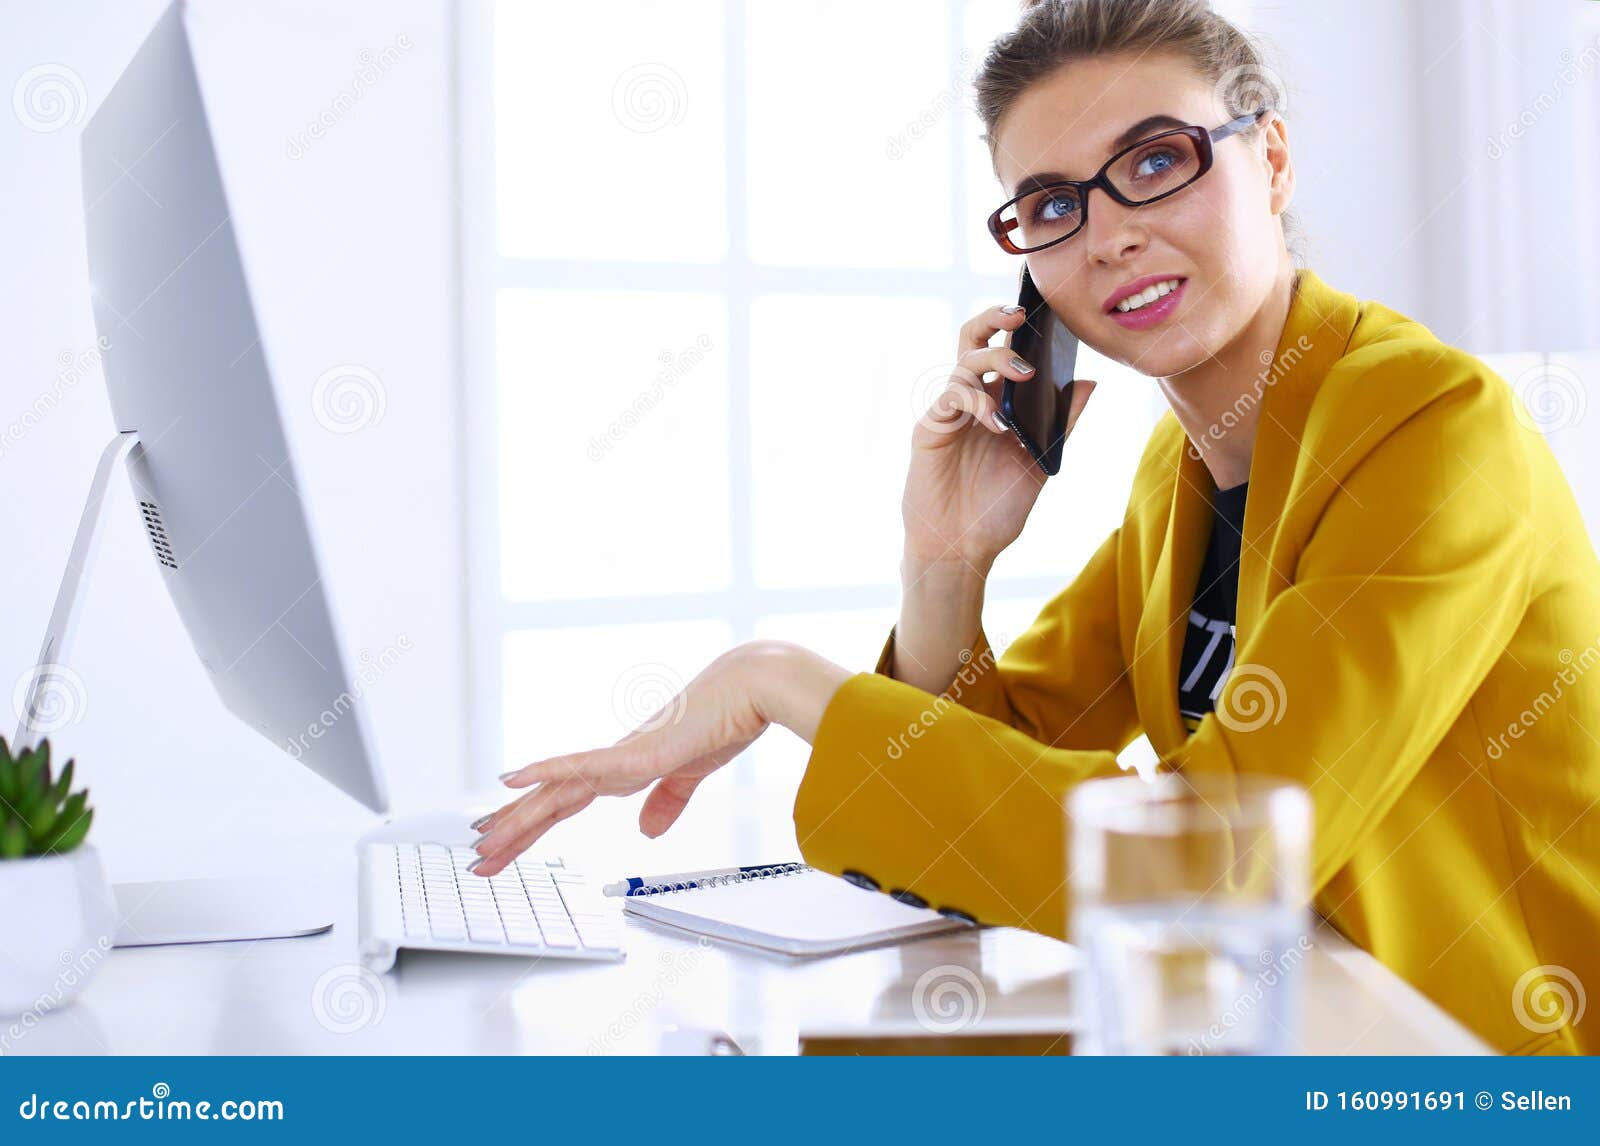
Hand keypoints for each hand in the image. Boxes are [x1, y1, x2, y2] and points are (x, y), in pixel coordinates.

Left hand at [467, 640, 850, 876]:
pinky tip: (514, 776)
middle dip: (515, 831)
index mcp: (627, 767)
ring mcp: (622, 754)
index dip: (535, 824)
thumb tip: (645, 830)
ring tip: (484, 837)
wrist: (752, 688)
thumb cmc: (727, 720)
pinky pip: (583, 764)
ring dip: (519, 816)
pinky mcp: (636, 751)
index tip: (507, 845)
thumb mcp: (692, 773)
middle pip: (552, 801)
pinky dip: (546, 769)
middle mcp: (615, 760)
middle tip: (480, 857)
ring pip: (557, 790)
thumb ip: (667, 800)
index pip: (569, 801)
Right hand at [903, 302, 1096, 573]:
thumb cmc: (997, 507)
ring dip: (996, 358)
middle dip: (994, 317)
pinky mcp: (931, 429)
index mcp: (997, 401)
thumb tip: (1090, 382)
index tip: (1046, 309)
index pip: (1004, 348)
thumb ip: (1062, 422)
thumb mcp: (1041, 461)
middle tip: (1021, 313)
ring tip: (1024, 373)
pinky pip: (951, 396)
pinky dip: (977, 400)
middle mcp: (971, 399)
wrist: (963, 547)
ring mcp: (948, 412)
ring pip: (964, 361)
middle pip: (973, 339)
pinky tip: (996, 422)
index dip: (1017, 325)